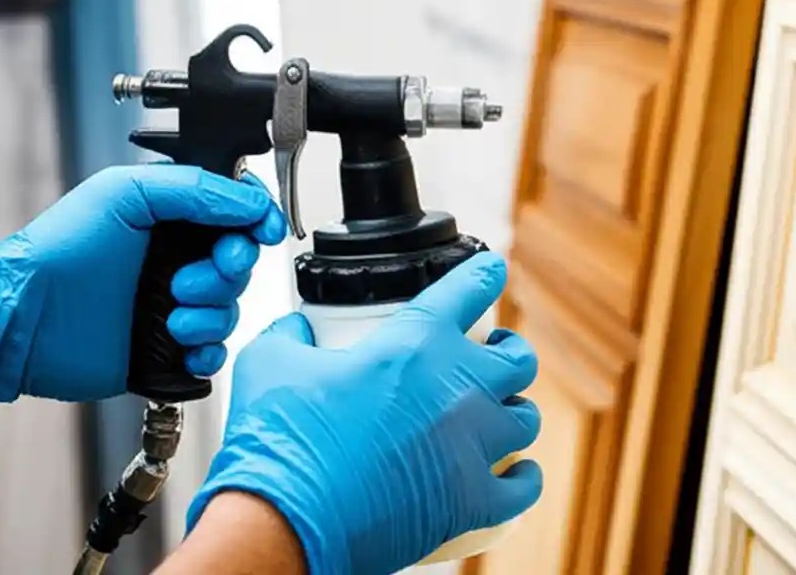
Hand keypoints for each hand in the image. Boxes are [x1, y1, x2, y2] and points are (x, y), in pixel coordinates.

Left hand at [0, 164, 284, 420]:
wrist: (24, 318)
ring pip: (231, 310)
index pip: (237, 213)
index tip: (264, 230)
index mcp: (172, 220)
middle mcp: (177, 261)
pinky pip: (214, 353)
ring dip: (209, 314)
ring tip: (169, 314)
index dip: (259, 220)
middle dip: (226, 272)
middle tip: (190, 278)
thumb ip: (195, 188)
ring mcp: (173, 306)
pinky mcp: (167, 349)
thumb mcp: (125, 192)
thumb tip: (249, 202)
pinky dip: (207, 351)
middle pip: (240, 264)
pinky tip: (182, 344)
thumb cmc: (60, 250)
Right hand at [187, 252, 542, 574]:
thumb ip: (290, 334)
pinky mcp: (471, 500)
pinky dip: (523, 477)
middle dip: (509, 352)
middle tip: (494, 354)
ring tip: (499, 413)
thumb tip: (295, 329)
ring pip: (525, 419)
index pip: (470, 290)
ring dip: (513, 412)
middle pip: (516, 359)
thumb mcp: (269, 363)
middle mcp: (458, 388)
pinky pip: (522, 486)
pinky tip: (518, 473)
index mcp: (416, 342)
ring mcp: (471, 446)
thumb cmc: (280, 442)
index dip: (484, 276)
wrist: (285, 522)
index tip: (491, 272)